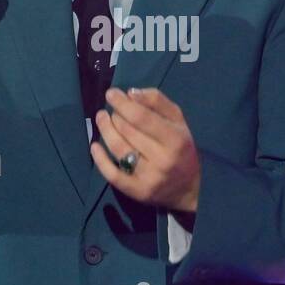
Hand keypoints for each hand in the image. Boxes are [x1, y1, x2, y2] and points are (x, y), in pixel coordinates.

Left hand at [90, 87, 200, 212]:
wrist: (189, 190)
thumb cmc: (182, 149)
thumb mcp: (178, 121)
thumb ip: (158, 102)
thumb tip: (130, 93)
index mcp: (175, 139)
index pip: (141, 117)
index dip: (122, 104)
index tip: (111, 94)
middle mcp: (162, 159)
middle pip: (128, 131)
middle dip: (115, 115)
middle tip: (111, 110)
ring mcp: (149, 177)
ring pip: (118, 149)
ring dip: (105, 130)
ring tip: (102, 119)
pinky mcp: (137, 192)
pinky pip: (113, 175)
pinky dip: (100, 159)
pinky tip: (94, 146)